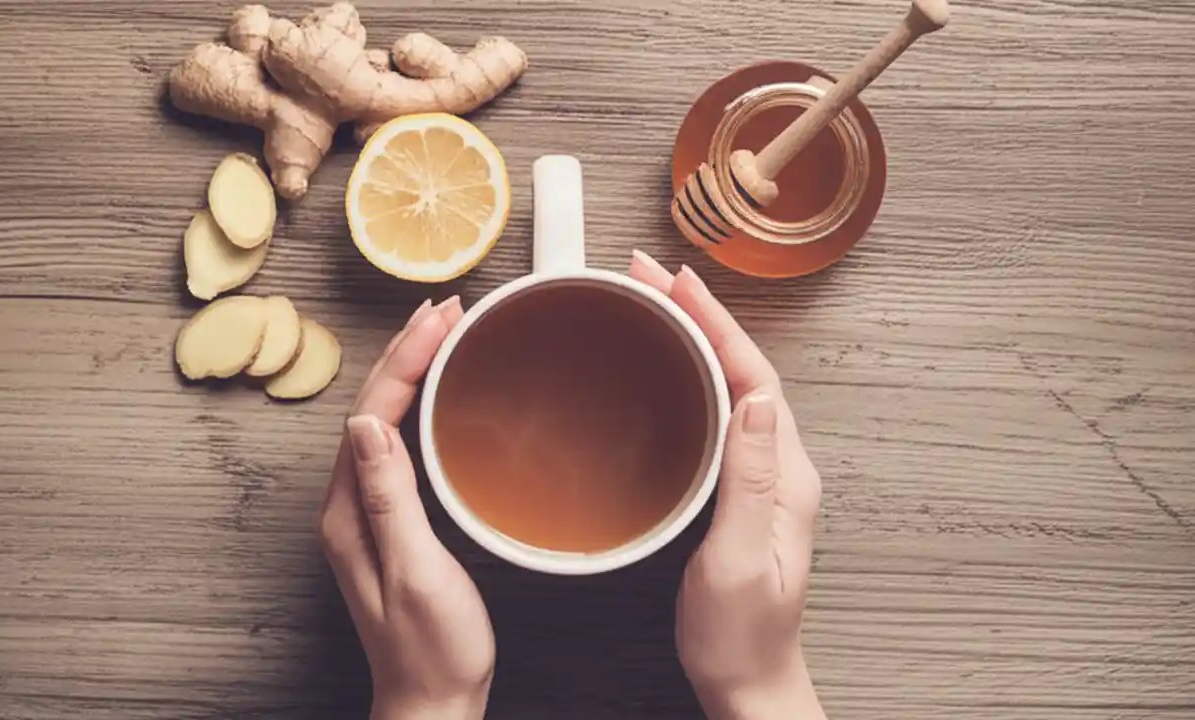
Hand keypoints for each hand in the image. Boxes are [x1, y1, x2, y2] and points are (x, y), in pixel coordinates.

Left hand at [319, 297, 495, 719]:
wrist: (432, 702)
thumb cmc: (432, 648)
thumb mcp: (416, 572)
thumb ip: (391, 499)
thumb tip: (369, 425)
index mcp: (349, 512)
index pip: (372, 413)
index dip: (406, 361)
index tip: (440, 319)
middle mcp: (349, 505)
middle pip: (372, 408)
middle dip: (407, 352)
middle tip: (448, 309)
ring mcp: (368, 513)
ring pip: (384, 420)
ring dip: (412, 372)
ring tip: (443, 333)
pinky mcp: (391, 521)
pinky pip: (400, 444)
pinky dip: (421, 407)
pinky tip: (441, 395)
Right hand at [629, 253, 823, 719]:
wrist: (747, 679)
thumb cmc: (740, 635)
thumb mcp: (739, 560)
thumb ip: (751, 481)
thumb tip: (760, 400)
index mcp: (785, 474)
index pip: (752, 374)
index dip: (713, 320)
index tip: (674, 280)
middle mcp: (779, 465)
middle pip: (739, 366)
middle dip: (696, 312)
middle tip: (646, 274)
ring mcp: (760, 476)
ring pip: (726, 383)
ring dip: (691, 336)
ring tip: (651, 302)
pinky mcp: (736, 489)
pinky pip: (714, 411)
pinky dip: (686, 374)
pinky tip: (661, 369)